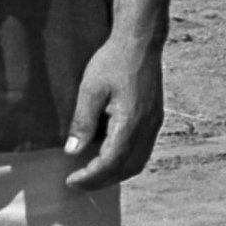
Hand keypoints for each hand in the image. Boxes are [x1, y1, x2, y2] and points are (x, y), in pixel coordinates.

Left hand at [62, 31, 164, 188]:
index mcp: (131, 121)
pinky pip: (142, 151)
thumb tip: (72, 151)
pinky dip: (125, 162)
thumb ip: (83, 122)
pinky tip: (108, 157)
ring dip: (115, 174)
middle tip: (78, 183)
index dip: (90, 176)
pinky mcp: (154, 119)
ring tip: (92, 174)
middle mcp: (147, 127)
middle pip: (127, 168)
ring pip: (138, 162)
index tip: (70, 180)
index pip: (111, 162)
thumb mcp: (90, 89)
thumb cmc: (113, 61)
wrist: (140, 42)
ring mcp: (154, 124)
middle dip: (102, 180)